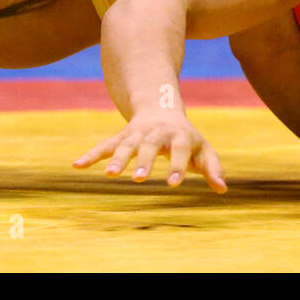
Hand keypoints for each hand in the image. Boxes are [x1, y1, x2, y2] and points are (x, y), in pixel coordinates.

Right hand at [73, 110, 226, 192]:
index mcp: (180, 134)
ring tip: (110, 176)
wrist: (161, 109)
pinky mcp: (121, 138)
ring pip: (125, 145)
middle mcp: (156, 133)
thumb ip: (212, 168)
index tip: (173, 183)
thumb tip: (222, 189)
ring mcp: (136, 134)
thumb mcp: (202, 149)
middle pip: (150, 145)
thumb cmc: (186, 138)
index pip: (181, 148)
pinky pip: (104, 146)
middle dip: (144, 161)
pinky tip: (77, 165)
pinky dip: (90, 155)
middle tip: (141, 179)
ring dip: (118, 159)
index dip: (178, 165)